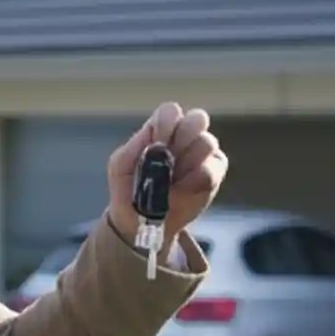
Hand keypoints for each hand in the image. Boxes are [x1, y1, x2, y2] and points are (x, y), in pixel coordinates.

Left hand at [107, 102, 228, 247]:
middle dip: (184, 135)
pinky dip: (200, 177)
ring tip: (173, 178)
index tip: (159, 142)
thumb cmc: (129, 188)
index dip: (167, 123)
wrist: (140, 224)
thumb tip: (153, 138)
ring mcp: (201, 155)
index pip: (170, 111)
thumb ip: (132, 148)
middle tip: (170, 156)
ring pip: (208, 142)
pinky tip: (184, 188)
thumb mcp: (119, 167)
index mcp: (160, 130)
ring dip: (190, 159)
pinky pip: (215, 167)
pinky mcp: (213, 174)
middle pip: (197, 118)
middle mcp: (184, 137)